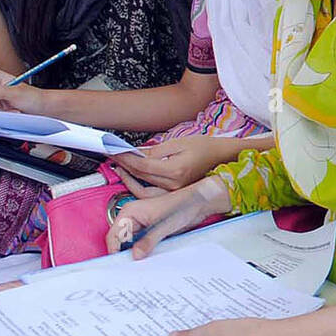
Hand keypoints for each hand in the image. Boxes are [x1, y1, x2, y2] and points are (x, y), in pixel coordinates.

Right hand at [106, 175, 227, 257]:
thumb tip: (136, 255)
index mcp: (130, 211)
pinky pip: (139, 244)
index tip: (120, 264)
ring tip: (141, 263)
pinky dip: (142, 251)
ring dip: (134, 253)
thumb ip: (149, 241)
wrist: (197, 204)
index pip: (113, 235)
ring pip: (129, 244)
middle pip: (120, 241)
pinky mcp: (148, 231)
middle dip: (125, 253)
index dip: (115, 250)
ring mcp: (140, 225)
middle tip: (132, 267)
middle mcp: (132, 218)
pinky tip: (148, 257)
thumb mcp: (164, 225)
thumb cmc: (182, 205)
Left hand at [109, 135, 251, 191]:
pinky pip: (151, 193)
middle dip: (124, 165)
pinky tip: (132, 176)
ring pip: (143, 186)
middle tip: (113, 155)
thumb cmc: (204, 148)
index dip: (125, 158)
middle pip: (140, 176)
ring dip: (128, 177)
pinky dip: (138, 185)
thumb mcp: (179, 143)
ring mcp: (174, 192)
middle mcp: (174, 185)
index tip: (115, 151)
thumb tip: (136, 154)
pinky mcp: (174, 193)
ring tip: (119, 166)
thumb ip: (156, 151)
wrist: (221, 157)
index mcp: (175, 171)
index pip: (142, 165)